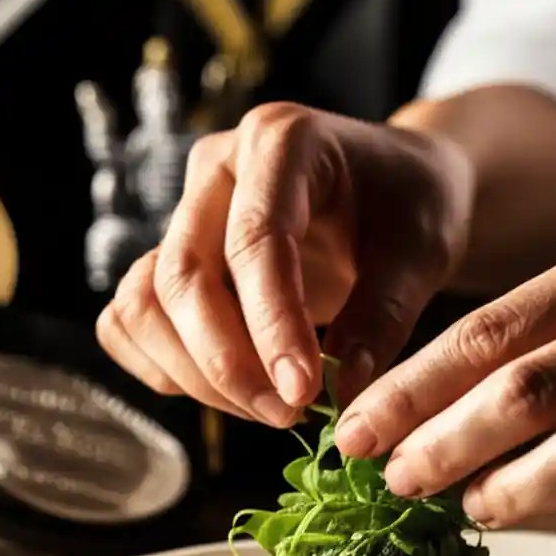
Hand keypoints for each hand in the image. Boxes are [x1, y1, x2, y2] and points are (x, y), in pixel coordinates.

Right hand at [96, 103, 473, 424]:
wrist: (401, 190)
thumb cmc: (416, 207)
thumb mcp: (423, 252)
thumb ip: (383, 316)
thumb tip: (341, 392)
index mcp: (283, 140)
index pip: (256, 239)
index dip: (272, 325)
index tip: (303, 393)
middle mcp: (218, 167)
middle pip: (185, 274)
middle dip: (229, 362)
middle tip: (288, 415)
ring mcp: (186, 210)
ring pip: (145, 301)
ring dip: (195, 372)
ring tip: (269, 409)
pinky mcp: (171, 254)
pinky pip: (132, 318)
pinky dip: (166, 365)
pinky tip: (229, 391)